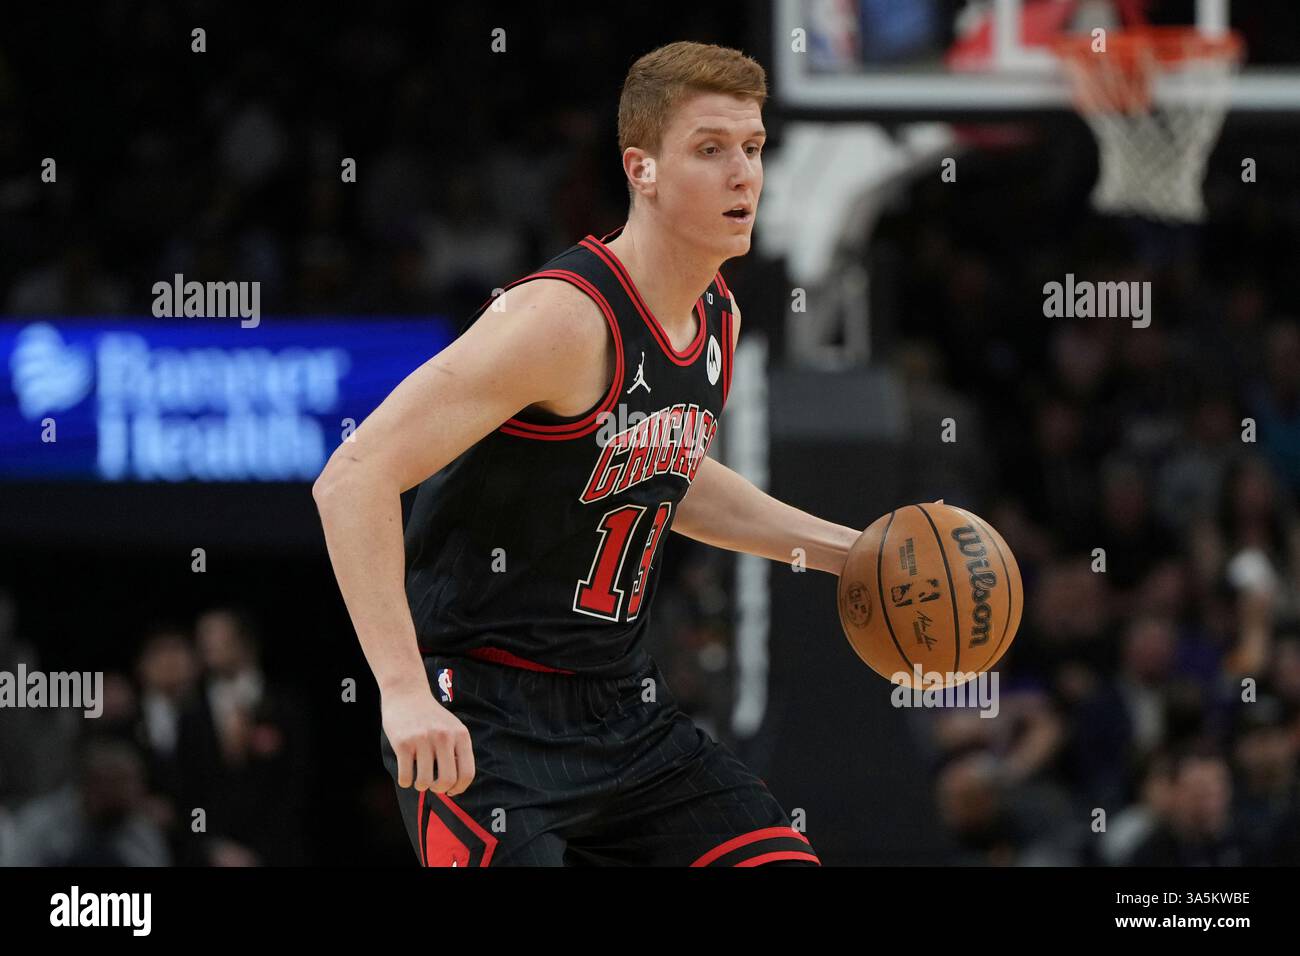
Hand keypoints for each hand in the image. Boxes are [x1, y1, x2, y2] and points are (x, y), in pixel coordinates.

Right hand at [382, 681, 475, 795]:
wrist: (407, 693)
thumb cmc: (430, 717)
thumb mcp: (452, 728)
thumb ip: (457, 751)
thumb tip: (455, 786)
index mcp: (460, 735)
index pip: (467, 773)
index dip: (459, 788)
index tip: (450, 790)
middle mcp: (444, 736)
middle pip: (447, 780)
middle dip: (439, 789)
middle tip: (433, 786)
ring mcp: (423, 739)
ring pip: (425, 781)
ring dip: (420, 786)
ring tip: (418, 779)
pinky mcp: (403, 743)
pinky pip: (406, 776)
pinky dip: (405, 781)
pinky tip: (406, 774)